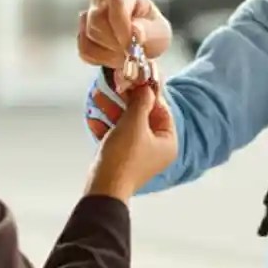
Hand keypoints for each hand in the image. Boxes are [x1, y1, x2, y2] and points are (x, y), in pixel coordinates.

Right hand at [77, 0, 172, 68]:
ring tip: (125, 54)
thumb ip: (149, 32)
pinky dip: (100, 59)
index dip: (122, 26)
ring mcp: (89, 14)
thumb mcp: (160, 34)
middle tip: (130, 52)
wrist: (141, 46)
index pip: (117, 2)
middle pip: (98, 20)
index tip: (130, 44)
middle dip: (115, 42)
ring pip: (89, 35)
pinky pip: (84, 49)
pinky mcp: (82, 32)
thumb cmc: (152, 34)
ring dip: (109, 53)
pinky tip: (112, 56)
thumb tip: (135, 31)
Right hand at [86, 84, 176, 201]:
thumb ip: (141, 102)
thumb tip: (146, 87)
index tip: (138, 80)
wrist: (103, 187)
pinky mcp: (125, 157)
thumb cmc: (123, 157)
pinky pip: (120, 134)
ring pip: (130, 124)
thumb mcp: (134, 123)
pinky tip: (99, 111)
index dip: (150, 94)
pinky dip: (111, 123)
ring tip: (105, 95)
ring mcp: (141, 154)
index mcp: (168, 142)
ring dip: (117, 110)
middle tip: (119, 86)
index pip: (163, 110)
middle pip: (146, 117)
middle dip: (130, 101)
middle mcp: (158, 149)